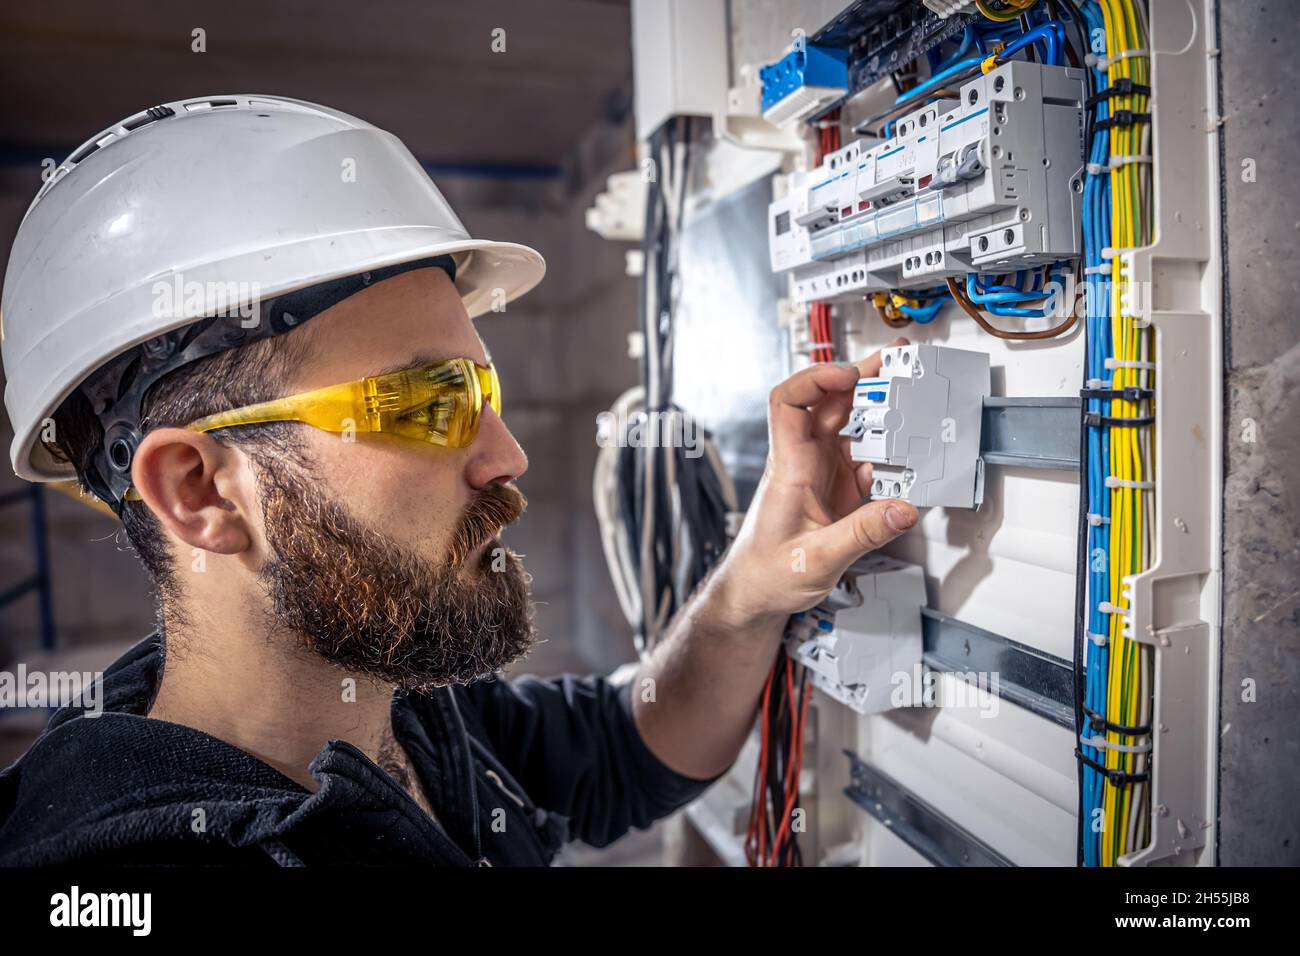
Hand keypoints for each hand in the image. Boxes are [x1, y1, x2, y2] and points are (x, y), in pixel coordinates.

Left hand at [717, 339, 919, 621]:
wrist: (756, 593)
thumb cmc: (767, 574)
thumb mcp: (816, 560)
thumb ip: (862, 534)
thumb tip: (903, 509)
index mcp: (789, 468)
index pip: (789, 402)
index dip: (818, 378)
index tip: (852, 374)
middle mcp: (802, 462)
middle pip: (828, 404)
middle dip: (862, 380)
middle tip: (898, 365)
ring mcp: (819, 474)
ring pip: (849, 428)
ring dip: (877, 413)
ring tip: (908, 397)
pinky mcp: (835, 489)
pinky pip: (864, 459)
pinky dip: (885, 453)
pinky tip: (903, 454)